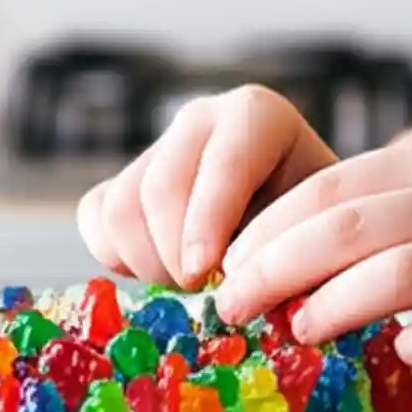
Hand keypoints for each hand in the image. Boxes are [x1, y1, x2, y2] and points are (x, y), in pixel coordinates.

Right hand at [76, 85, 336, 288]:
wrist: (294, 221)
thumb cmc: (312, 228)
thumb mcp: (316, 230)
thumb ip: (285, 248)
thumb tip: (244, 291)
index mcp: (257, 116)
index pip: (223, 161)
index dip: (208, 221)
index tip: (203, 274)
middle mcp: (200, 119)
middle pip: (161, 188)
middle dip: (175, 255)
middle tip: (201, 295)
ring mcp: (156, 148)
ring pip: (120, 208)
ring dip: (148, 263)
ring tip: (187, 287)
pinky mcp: (120, 180)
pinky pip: (95, 218)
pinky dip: (116, 255)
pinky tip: (158, 272)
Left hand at [215, 139, 411, 378]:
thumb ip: (375, 219)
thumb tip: (274, 265)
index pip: (328, 187)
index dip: (267, 229)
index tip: (224, 266)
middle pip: (345, 227)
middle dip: (273, 268)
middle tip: (232, 306)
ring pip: (394, 273)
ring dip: (331, 306)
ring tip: (296, 330)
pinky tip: (398, 353)